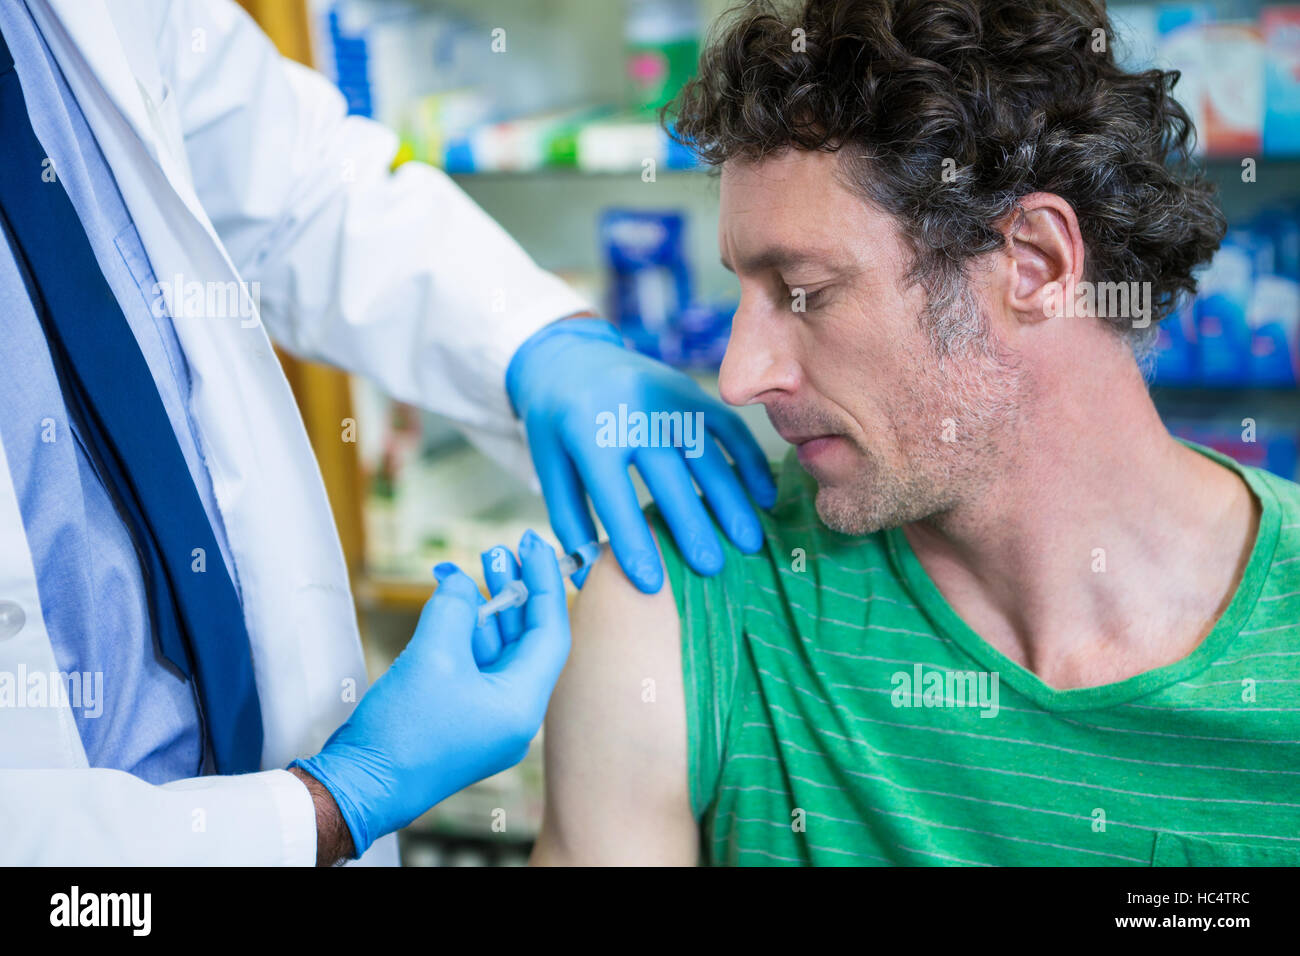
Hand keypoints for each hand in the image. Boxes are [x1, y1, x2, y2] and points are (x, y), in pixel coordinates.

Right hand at [291, 531, 569, 857]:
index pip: (550, 633)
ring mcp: (486, 719)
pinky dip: (466, 633)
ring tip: (474, 566)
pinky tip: (453, 603)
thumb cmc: (401, 735)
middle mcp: (513, 714)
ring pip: (498, 651)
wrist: (358, 788)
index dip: (544, 585)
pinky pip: (474, 666)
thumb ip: (454, 609)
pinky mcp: (460, 718)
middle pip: (526, 640)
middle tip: (502, 551)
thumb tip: (461, 583)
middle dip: (514, 592)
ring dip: (487, 608)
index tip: (535, 547)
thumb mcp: (432, 656)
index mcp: (521, 705)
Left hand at [506, 318, 776, 593]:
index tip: (651, 585)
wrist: (568, 356)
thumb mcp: (548, 465)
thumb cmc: (555, 424)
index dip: (632, 542)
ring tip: (749, 541)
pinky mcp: (689, 389)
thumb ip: (569, 518)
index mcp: (585, 431)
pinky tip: (764, 494)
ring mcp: (664, 395)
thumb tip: (590, 574)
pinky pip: (727, 425)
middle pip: (668, 476)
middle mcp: (629, 410)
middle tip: (713, 569)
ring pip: (706, 452)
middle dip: (692, 525)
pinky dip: (749, 459)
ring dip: (731, 499)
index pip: (613, 496)